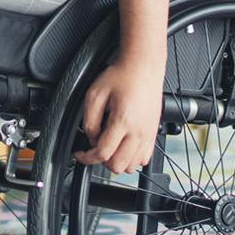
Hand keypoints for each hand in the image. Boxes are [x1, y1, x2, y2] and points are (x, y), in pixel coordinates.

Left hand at [76, 56, 164, 174]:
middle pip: (118, 165)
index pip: (103, 153)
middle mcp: (138, 131)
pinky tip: (123, 146)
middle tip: (95, 148)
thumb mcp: (94, 94)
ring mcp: (148, 134)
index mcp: (123, 121)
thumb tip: (91, 138)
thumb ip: (89, 120)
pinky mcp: (153, 133)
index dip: (87, 158)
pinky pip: (144, 159)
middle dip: (102, 161)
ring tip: (109, 146)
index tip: (80, 154)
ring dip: (117, 161)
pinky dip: (132, 159)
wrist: (143, 67)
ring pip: (132, 166)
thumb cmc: (121, 76)